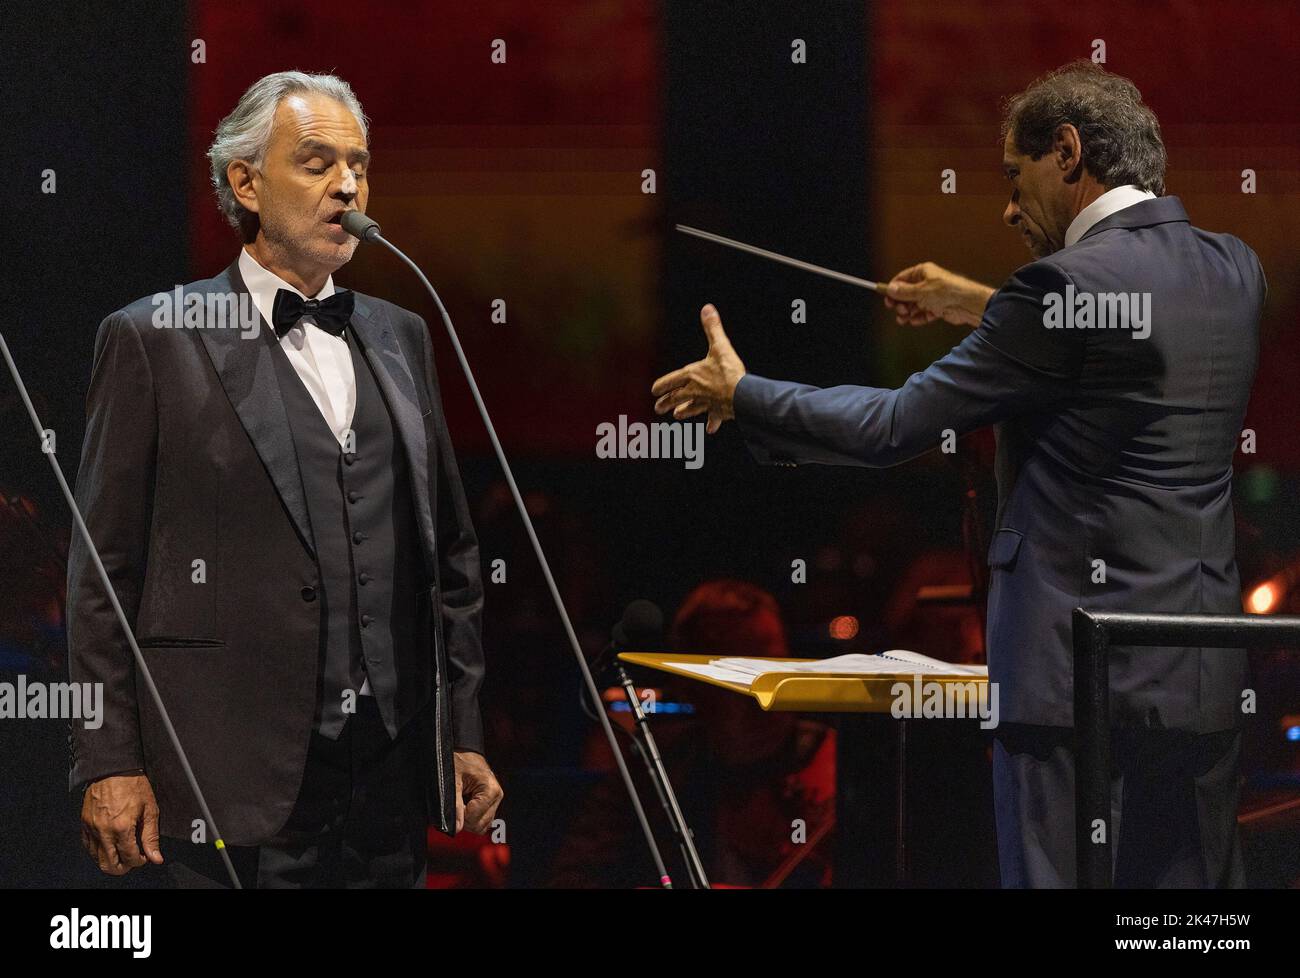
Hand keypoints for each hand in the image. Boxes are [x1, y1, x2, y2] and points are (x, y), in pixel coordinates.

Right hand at [80, 773, 163, 874]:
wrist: (112, 769)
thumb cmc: (132, 784)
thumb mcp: (150, 809)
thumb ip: (151, 836)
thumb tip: (156, 856)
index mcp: (122, 828)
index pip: (129, 858)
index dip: (139, 861)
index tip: (145, 857)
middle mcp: (104, 831)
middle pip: (109, 865)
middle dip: (123, 867)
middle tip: (133, 860)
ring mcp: (92, 828)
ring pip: (97, 859)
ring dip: (110, 861)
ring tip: (122, 854)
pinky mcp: (84, 824)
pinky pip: (88, 846)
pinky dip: (98, 851)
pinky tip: (109, 846)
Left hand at [454, 751, 502, 833]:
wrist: (465, 750)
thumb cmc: (460, 760)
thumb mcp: (453, 781)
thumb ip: (455, 806)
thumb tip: (457, 827)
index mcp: (491, 790)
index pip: (475, 818)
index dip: (460, 815)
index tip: (455, 804)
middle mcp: (497, 796)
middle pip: (480, 825)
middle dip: (465, 820)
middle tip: (457, 804)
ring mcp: (495, 800)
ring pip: (482, 826)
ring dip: (469, 820)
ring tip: (461, 803)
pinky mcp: (491, 803)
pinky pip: (483, 820)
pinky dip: (473, 818)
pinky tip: (466, 805)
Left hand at [650, 304, 746, 433]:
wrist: (742, 394)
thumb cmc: (728, 371)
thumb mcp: (720, 346)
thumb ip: (713, 328)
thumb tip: (707, 308)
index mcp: (692, 375)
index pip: (671, 381)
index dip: (662, 385)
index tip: (654, 391)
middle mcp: (696, 391)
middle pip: (677, 398)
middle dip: (666, 403)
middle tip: (658, 409)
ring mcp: (707, 402)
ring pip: (692, 408)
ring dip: (684, 412)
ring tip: (677, 415)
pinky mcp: (719, 411)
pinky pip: (714, 418)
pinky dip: (712, 422)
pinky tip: (710, 429)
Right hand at [884, 262, 994, 327]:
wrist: (967, 304)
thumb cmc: (947, 291)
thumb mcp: (921, 291)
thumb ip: (904, 292)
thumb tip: (890, 289)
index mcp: (922, 272)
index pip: (902, 279)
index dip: (893, 288)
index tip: (887, 298)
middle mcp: (927, 283)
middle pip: (906, 293)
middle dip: (901, 303)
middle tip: (899, 310)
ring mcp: (932, 296)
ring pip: (914, 305)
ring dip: (907, 313)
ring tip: (904, 319)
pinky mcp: (938, 308)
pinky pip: (923, 313)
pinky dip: (918, 318)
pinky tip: (914, 321)